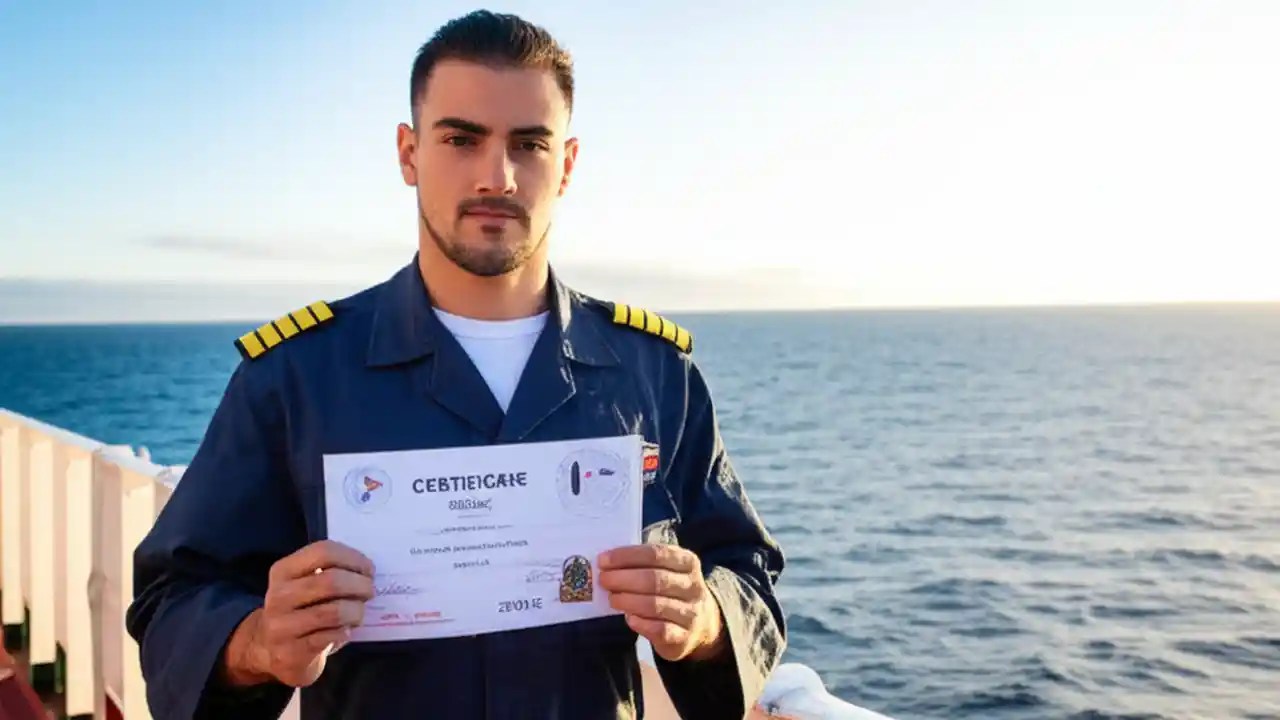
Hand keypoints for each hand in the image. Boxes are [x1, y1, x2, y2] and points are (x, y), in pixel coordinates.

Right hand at [223, 540, 374, 687]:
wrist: (270, 650)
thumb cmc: (299, 610)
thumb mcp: (305, 584)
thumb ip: (330, 571)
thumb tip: (367, 571)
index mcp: (283, 571)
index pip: (323, 552)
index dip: (353, 558)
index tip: (369, 569)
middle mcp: (278, 595)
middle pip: (331, 581)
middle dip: (360, 585)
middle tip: (370, 591)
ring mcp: (281, 625)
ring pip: (334, 611)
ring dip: (356, 611)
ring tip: (358, 613)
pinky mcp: (290, 652)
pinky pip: (330, 636)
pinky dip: (345, 632)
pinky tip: (345, 631)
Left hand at [598, 544, 726, 662]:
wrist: (700, 625)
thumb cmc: (672, 591)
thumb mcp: (666, 571)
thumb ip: (642, 564)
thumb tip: (606, 563)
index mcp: (687, 562)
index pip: (655, 554)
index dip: (626, 556)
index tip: (603, 560)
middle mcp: (692, 586)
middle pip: (654, 579)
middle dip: (623, 578)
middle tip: (603, 580)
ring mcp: (690, 613)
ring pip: (655, 605)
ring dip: (628, 600)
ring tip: (612, 598)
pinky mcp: (683, 637)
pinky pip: (660, 629)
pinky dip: (641, 623)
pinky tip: (629, 619)